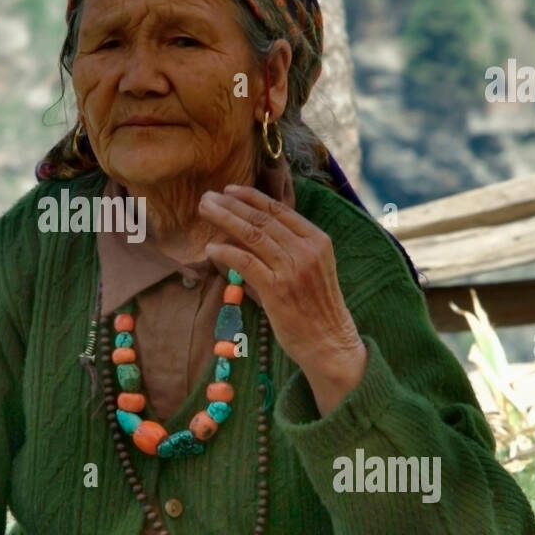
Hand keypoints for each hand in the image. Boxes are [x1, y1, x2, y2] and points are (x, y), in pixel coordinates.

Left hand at [199, 184, 366, 413]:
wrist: (330, 344)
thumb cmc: (315, 310)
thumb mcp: (307, 271)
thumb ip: (279, 254)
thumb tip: (241, 240)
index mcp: (317, 240)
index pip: (280, 210)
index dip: (252, 198)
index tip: (230, 190)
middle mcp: (307, 250)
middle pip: (263, 219)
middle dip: (232, 205)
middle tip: (207, 197)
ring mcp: (293, 268)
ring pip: (252, 234)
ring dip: (224, 219)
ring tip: (205, 210)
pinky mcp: (278, 289)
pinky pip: (245, 262)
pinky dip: (226, 252)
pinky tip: (210, 247)